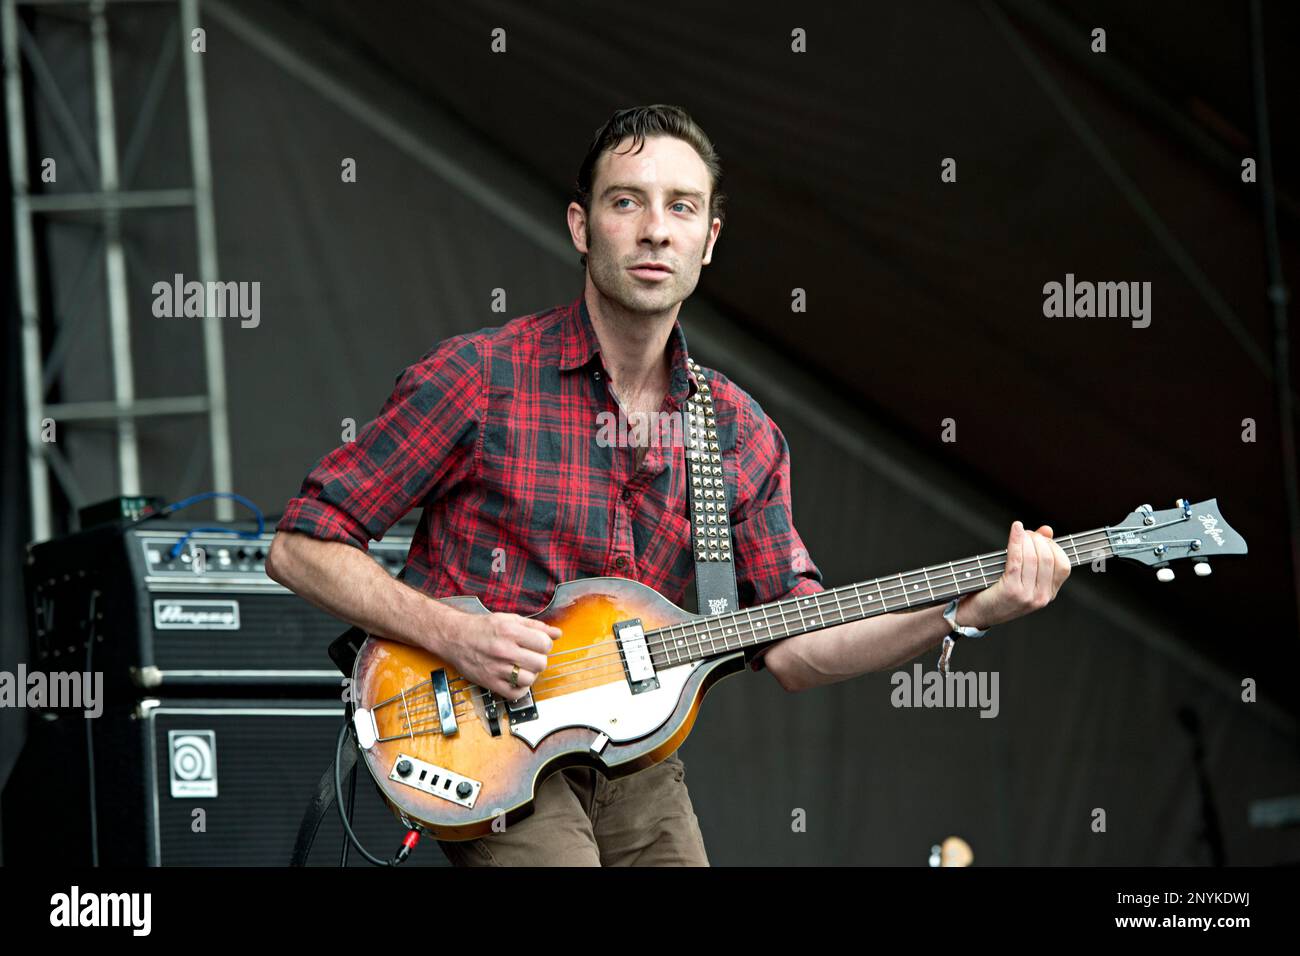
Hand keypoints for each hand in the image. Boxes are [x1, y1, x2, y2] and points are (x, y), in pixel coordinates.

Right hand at [439, 611, 560, 699]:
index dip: (545, 644)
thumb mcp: (509, 619)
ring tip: (523, 667)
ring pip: (530, 679)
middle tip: (530, 656)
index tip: (538, 644)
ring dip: (530, 674)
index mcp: (510, 631)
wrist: (454, 637)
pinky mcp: (490, 682)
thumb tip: (557, 633)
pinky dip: (520, 688)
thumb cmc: (481, 627)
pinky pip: (516, 693)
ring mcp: (497, 668)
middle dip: (539, 659)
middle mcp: (504, 650)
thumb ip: (535, 626)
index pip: (544, 643)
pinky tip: (515, 679)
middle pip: (540, 663)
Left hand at [960, 521, 1070, 628]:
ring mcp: (1027, 595)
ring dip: (1026, 539)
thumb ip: (1037, 554)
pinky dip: (1016, 541)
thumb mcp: (1022, 576)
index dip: (1054, 547)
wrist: (977, 614)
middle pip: (1048, 559)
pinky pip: (1016, 559)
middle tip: (1028, 533)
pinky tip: (1016, 530)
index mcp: (1049, 594)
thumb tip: (1047, 530)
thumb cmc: (998, 593)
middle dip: (1039, 540)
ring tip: (1020, 532)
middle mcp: (1041, 597)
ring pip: (1033, 558)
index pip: (1064, 566)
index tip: (1041, 538)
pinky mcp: (1011, 590)